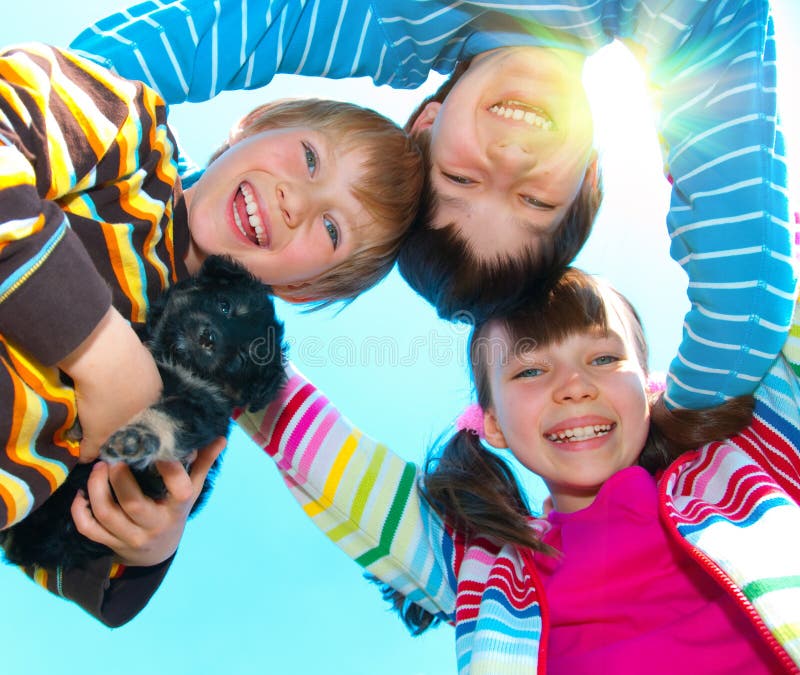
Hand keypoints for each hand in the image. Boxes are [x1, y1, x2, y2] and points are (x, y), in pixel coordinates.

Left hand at [58, 306, 161, 462]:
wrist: (105, 355)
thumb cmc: (103, 400)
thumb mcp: (96, 432)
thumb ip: (92, 450)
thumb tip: (86, 457)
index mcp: (154, 414)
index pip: (142, 429)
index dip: (126, 432)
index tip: (110, 431)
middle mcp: (160, 393)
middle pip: (141, 407)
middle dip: (125, 411)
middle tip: (102, 410)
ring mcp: (153, 369)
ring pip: (137, 385)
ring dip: (122, 389)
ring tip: (101, 388)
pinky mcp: (142, 350)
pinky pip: (131, 366)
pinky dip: (119, 369)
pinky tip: (104, 370)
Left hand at [70, 437, 225, 566]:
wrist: (158, 553)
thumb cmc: (174, 512)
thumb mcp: (192, 490)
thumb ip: (202, 463)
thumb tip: (221, 436)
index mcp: (178, 508)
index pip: (179, 489)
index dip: (169, 467)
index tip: (155, 445)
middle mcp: (156, 524)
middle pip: (133, 502)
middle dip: (118, 476)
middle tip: (113, 456)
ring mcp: (131, 537)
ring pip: (107, 514)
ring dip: (97, 488)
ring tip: (98, 468)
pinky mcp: (111, 544)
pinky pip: (89, 529)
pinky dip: (80, 511)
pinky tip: (81, 494)